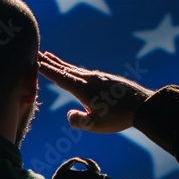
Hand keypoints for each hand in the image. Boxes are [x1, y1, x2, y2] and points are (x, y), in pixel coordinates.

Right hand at [37, 51, 153, 132]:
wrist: (143, 106)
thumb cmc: (118, 117)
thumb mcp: (94, 125)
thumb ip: (77, 120)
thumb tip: (70, 114)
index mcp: (82, 88)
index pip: (60, 77)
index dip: (46, 69)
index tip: (35, 61)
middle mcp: (88, 79)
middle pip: (65, 69)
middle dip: (50, 62)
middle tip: (37, 53)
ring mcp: (98, 77)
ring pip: (75, 69)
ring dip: (61, 64)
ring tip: (51, 58)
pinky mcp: (106, 79)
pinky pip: (84, 72)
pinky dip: (74, 69)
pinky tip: (75, 71)